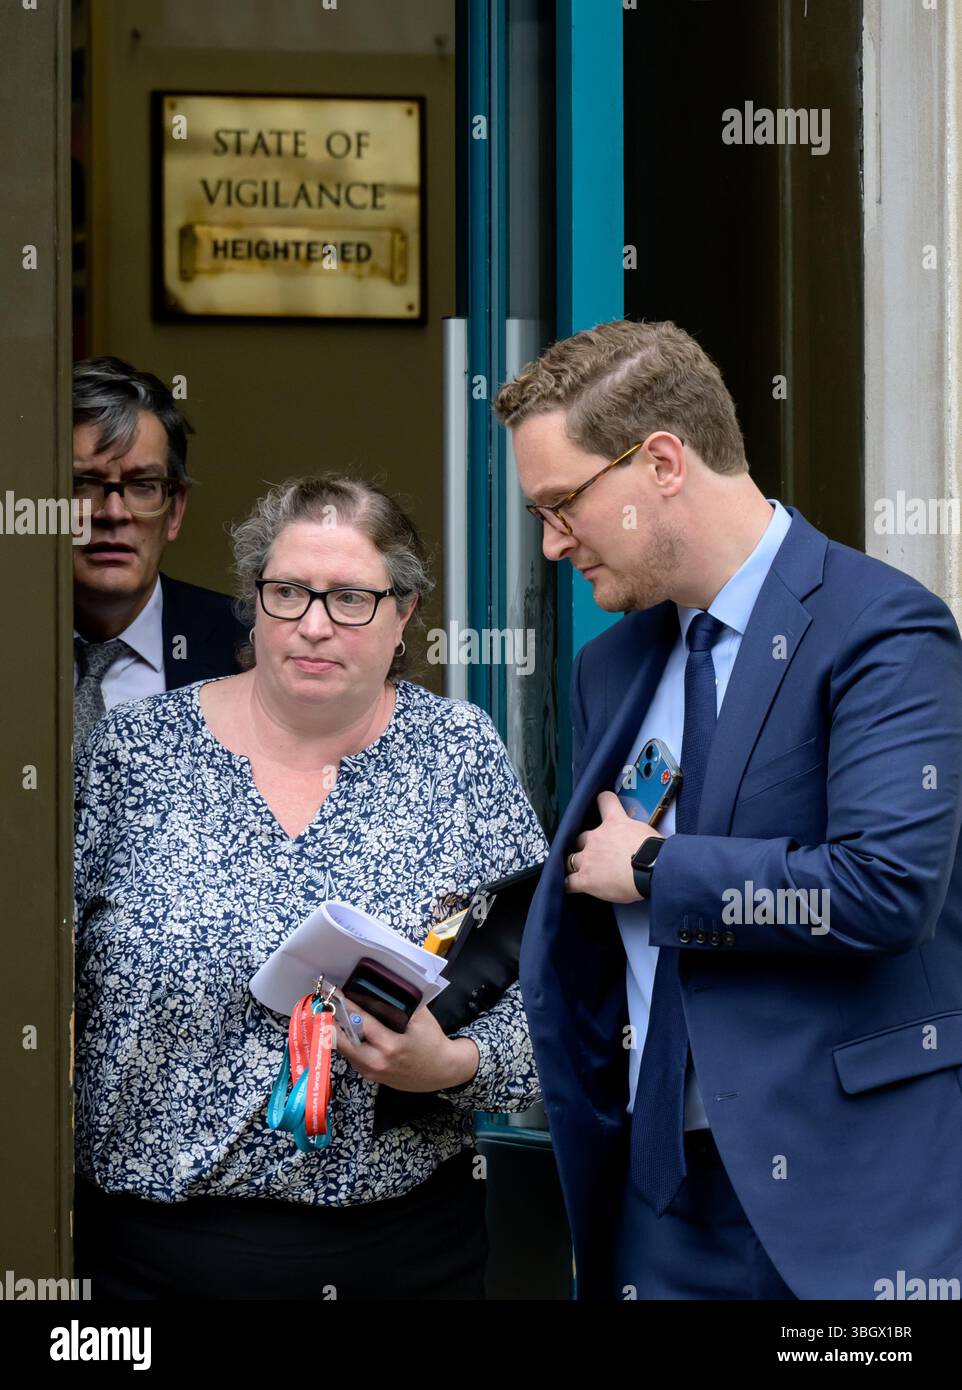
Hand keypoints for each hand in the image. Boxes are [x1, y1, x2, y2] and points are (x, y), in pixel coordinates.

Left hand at [333, 1001, 479, 1092]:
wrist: (442, 1070)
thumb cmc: (432, 1041)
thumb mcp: (420, 1018)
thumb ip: (398, 1005)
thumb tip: (378, 988)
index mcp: (390, 1046)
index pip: (360, 1022)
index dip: (345, 1005)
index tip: (333, 992)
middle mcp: (377, 1063)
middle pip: (342, 1042)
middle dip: (331, 1021)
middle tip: (325, 1004)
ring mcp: (372, 1073)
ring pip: (344, 1051)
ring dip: (337, 1032)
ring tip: (331, 1013)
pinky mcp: (371, 1077)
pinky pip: (352, 1057)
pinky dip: (347, 1043)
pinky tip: (346, 1029)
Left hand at [564, 790, 662, 902]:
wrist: (651, 869)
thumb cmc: (656, 853)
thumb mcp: (647, 833)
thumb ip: (636, 834)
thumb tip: (641, 840)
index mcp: (615, 822)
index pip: (604, 801)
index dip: (603, 801)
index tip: (602, 803)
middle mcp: (597, 837)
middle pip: (581, 836)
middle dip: (585, 844)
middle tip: (596, 853)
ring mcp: (588, 857)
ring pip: (571, 858)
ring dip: (576, 864)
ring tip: (582, 871)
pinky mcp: (585, 878)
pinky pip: (569, 882)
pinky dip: (568, 884)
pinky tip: (570, 886)